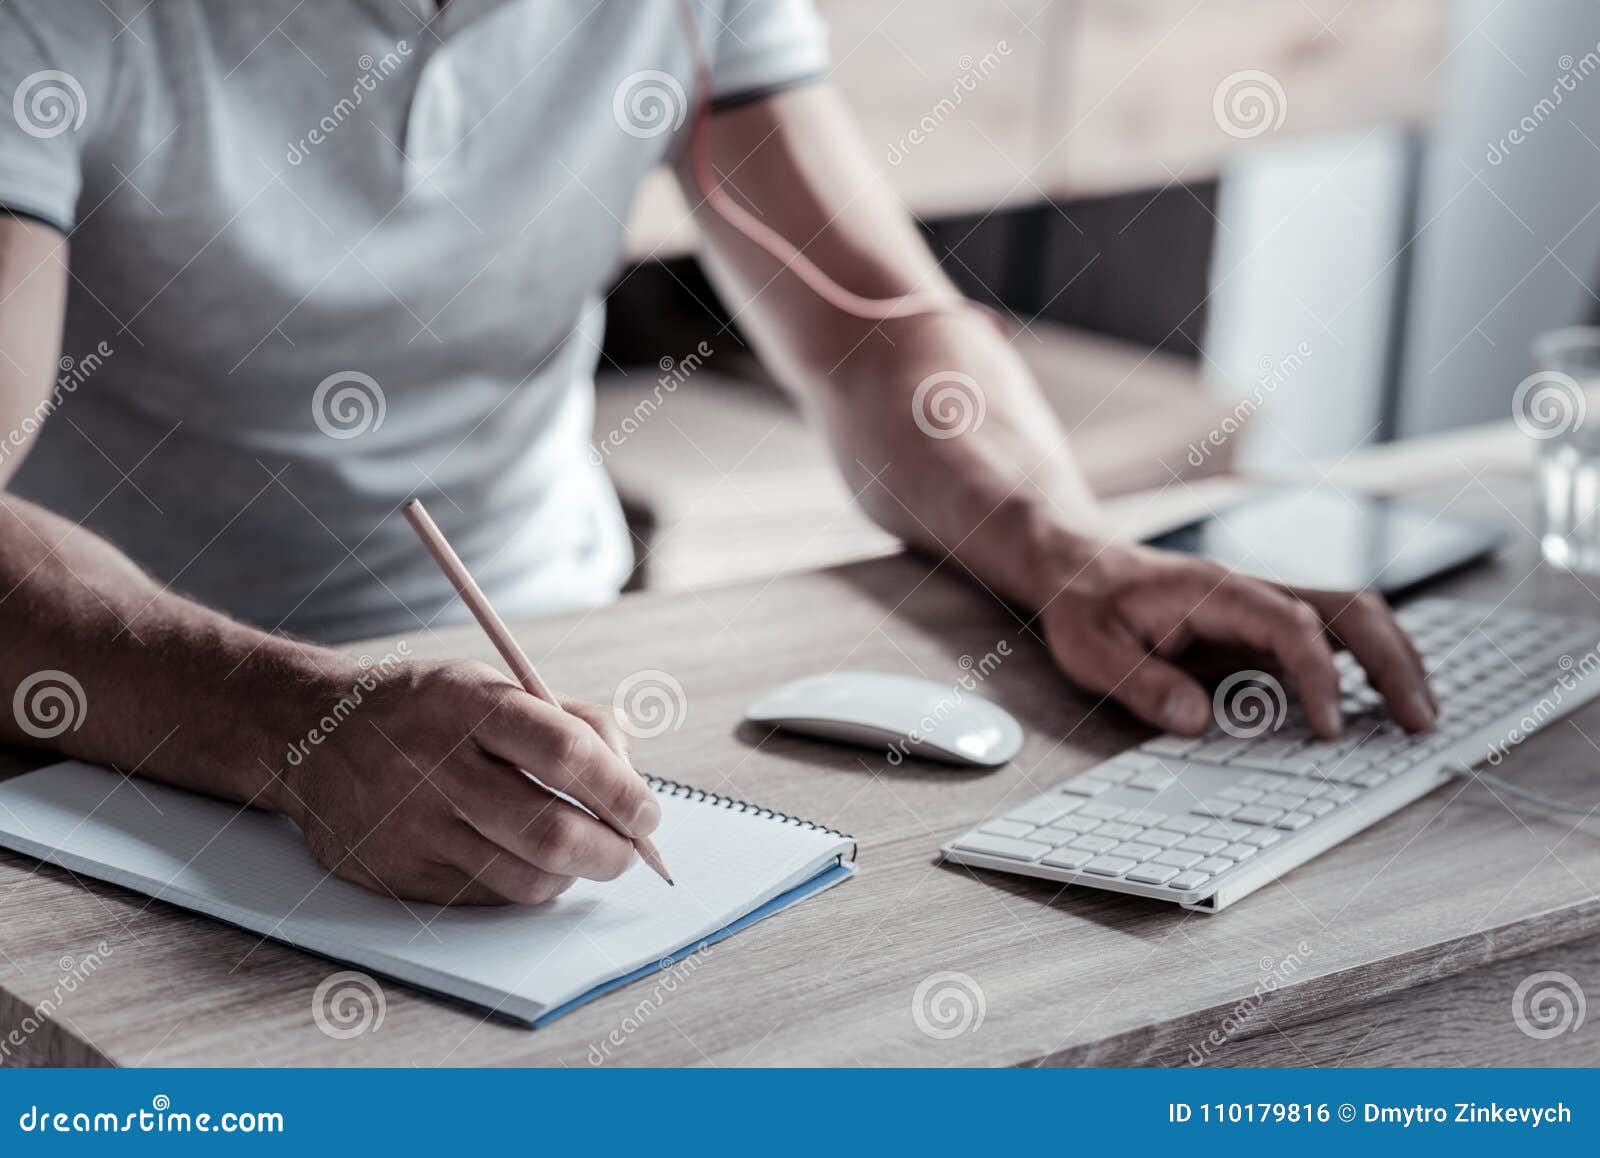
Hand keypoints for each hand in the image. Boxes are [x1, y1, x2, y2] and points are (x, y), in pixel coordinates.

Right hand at [274, 659, 659, 904]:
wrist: (310, 735)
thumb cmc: (422, 708)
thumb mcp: (489, 683)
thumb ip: (569, 718)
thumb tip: (632, 761)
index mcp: (468, 704)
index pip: (567, 752)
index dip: (622, 789)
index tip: (648, 811)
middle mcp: (436, 767)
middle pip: (551, 832)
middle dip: (612, 850)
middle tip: (630, 848)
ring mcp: (412, 827)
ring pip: (526, 878)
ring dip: (573, 874)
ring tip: (581, 852)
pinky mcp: (397, 874)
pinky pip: (488, 897)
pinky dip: (524, 886)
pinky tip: (527, 861)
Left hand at [1039, 542, 1436, 737]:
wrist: (1079, 566)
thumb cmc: (1087, 604)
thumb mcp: (1090, 650)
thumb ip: (1140, 683)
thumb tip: (1196, 720)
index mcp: (1213, 593)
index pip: (1290, 625)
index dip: (1318, 676)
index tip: (1328, 729)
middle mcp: (1251, 592)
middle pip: (1346, 608)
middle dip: (1391, 661)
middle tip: (1419, 719)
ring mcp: (1263, 608)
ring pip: (1350, 618)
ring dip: (1392, 660)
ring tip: (1421, 714)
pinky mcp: (1264, 628)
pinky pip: (1331, 638)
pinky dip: (1368, 665)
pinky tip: (1384, 701)